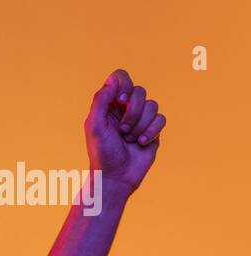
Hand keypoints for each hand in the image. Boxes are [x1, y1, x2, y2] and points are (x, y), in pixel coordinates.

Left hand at [85, 69, 165, 192]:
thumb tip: (113, 80)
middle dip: (132, 111)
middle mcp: (124, 109)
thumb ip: (101, 101)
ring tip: (129, 139)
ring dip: (140, 124)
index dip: (124, 85)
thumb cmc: (101, 152)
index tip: (120, 100)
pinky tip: (140, 143)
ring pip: (152, 105)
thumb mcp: (94, 126)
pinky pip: (161, 118)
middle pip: (139, 91)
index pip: (120, 78)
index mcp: (108, 105)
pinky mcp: (153, 130)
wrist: (116, 177)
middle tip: (123, 129)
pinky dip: (151, 131)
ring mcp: (140, 119)